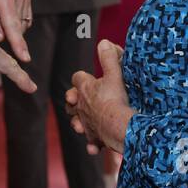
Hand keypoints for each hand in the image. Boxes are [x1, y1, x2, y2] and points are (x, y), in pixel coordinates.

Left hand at [65, 40, 133, 154]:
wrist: (116, 125)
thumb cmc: (115, 98)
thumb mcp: (115, 74)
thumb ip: (109, 58)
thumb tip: (104, 42)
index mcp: (85, 89)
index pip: (77, 78)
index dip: (82, 78)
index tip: (90, 78)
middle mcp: (81, 106)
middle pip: (72, 101)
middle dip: (75, 101)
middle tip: (82, 101)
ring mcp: (86, 123)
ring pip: (77, 122)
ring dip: (80, 121)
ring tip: (85, 122)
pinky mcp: (93, 137)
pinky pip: (90, 141)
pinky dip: (92, 143)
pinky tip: (95, 145)